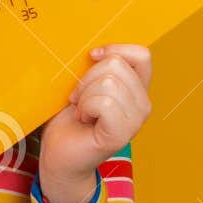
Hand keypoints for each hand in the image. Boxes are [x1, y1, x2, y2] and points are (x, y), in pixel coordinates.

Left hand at [39, 43, 152, 202]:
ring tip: (82, 111)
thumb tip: (96, 49)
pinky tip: (83, 119)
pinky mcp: (121, 134)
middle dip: (88, 78)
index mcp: (137, 88)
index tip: (91, 58)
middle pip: (117, 65)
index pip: (141, 54)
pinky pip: (103, 103)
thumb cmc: (69, 118)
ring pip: (109, 83)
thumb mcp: (86, 84)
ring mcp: (135, 120)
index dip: (114, 50)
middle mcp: (143, 104)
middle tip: (80, 98)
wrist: (59, 154)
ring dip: (84, 95)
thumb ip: (99, 68)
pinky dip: (85, 108)